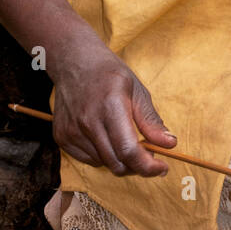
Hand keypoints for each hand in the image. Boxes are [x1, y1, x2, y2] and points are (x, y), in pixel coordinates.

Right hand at [52, 45, 176, 176]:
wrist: (73, 61)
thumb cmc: (109, 74)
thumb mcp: (137, 90)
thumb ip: (151, 120)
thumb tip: (169, 144)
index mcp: (110, 106)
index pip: (128, 149)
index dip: (148, 166)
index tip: (162, 168)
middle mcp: (88, 121)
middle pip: (116, 163)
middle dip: (137, 166)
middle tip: (149, 156)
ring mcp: (71, 131)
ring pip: (103, 164)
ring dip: (119, 160)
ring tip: (124, 138)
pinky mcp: (61, 137)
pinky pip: (88, 160)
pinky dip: (102, 156)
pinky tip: (105, 137)